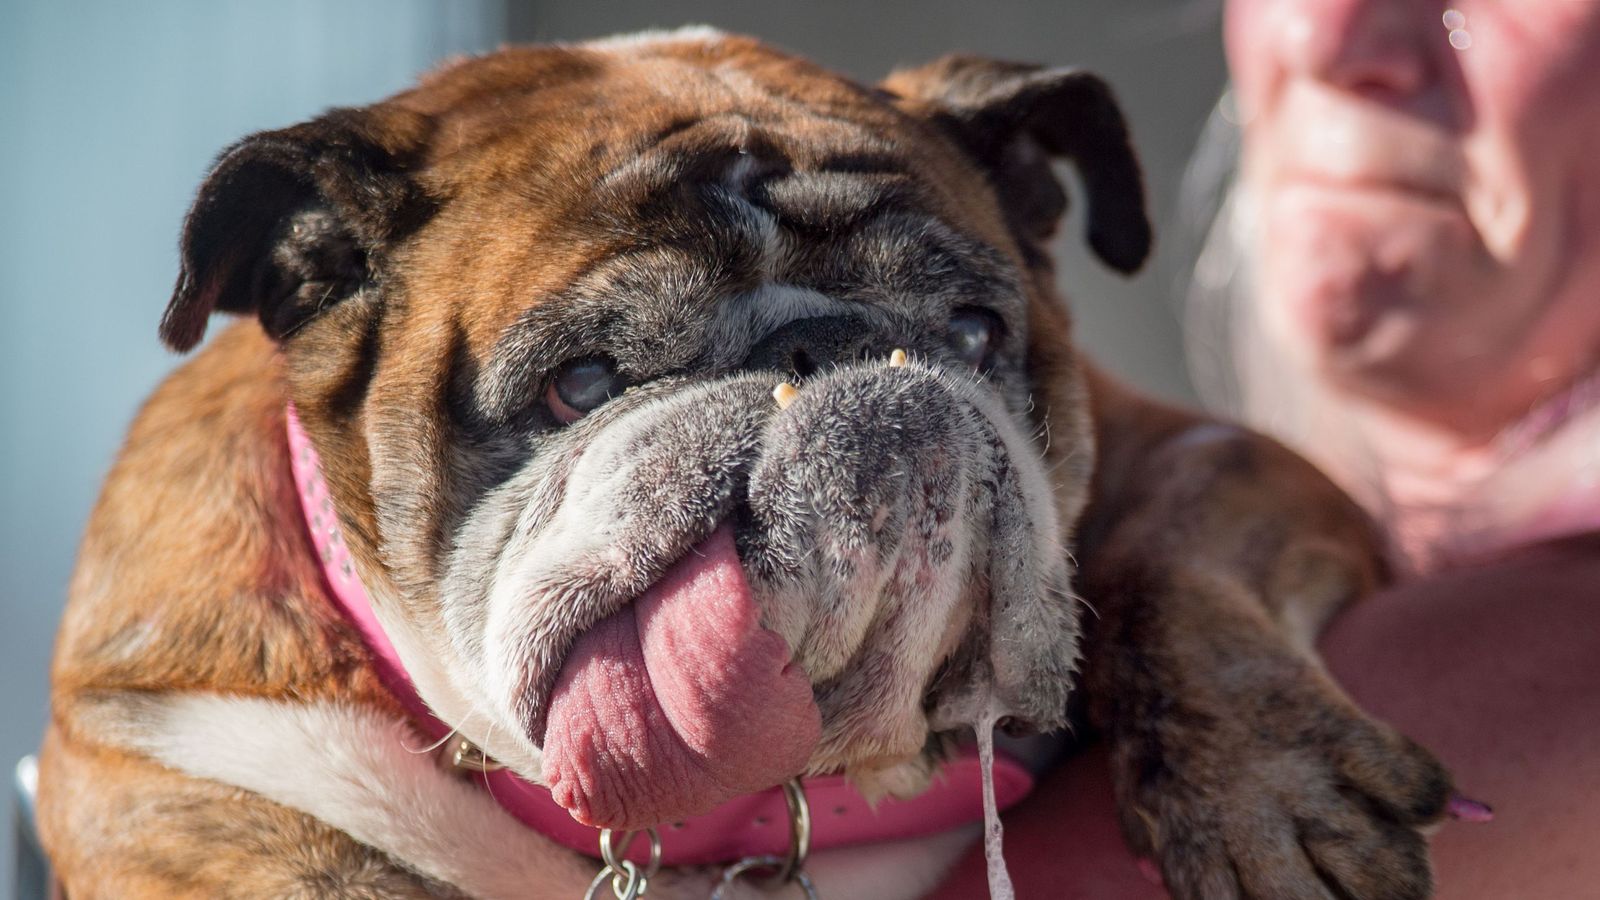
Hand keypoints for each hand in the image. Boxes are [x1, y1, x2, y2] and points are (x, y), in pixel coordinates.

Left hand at [1103, 626, 1452, 899]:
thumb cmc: (1157, 708)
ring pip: (1380, 863)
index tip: (1310, 892)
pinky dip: (1425, 798)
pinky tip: (1412, 798)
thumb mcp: (1136, 781)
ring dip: (1403, 870)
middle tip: (1361, 887)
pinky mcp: (1333, 720)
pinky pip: (1408, 787)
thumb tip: (1160, 877)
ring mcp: (1292, 767)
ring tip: (1396, 859)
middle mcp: (1242, 808)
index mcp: (1188, 829)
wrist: (1173, 610)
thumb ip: (1159, 840)